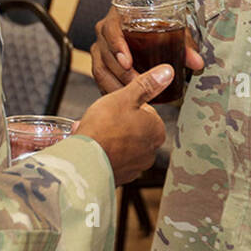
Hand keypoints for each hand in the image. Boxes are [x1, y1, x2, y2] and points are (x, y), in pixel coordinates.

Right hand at [73, 65, 172, 184]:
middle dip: (119, 125)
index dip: (129, 107)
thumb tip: (166, 73)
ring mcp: (135, 167)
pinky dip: (104, 153)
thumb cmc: (104, 128)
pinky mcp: (120, 177)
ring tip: (94, 134)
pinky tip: (92, 148)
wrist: (84, 161)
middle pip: (135, 130)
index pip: (147, 113)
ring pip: (123, 146)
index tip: (116, 107)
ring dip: (111, 139)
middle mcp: (150, 152)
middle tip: (102, 120)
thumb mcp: (125, 97)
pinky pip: (113, 160)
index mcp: (156, 131)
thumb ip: (147, 85)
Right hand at [91, 4, 204, 93]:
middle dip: (120, 72)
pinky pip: (100, 79)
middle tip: (136, 85)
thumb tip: (197, 62)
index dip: (117, 45)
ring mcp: (100, 47)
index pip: (111, 29)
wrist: (144, 24)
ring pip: (100, 68)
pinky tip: (123, 100)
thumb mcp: (172, 30)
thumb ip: (184, 45)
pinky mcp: (100, 62)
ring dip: (115, 84)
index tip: (127, 62)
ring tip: (132, 95)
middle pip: (105, 52)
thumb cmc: (157, 24)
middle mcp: (105, 30)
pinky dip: (111, 89)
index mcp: (118, 15)